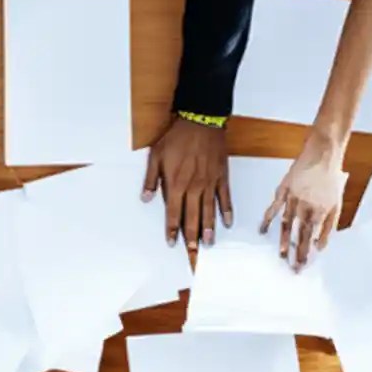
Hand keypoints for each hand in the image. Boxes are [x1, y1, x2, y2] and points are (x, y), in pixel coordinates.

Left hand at [143, 117, 230, 249]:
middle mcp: (194, 187)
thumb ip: (151, 179)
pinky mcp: (221, 176)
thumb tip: (145, 198)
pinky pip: (225, 198)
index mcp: (176, 183)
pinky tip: (226, 223)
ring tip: (208, 244)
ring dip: (208, 229)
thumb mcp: (156, 155)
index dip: (172, 229)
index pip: (173, 212)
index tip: (172, 242)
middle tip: (191, 251)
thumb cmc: (177, 136)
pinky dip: (226, 211)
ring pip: (209, 211)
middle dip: (191, 235)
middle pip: (192, 216)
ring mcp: (209, 183)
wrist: (201, 120)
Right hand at [261, 141, 345, 269]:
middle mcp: (306, 206)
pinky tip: (262, 230)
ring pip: (286, 224)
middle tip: (292, 267)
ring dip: (282, 240)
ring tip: (280, 254)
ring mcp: (293, 198)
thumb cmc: (331, 178)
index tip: (301, 266)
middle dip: (295, 252)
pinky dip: (266, 220)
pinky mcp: (283, 190)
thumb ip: (329, 226)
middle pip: (298, 234)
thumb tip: (321, 246)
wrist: (323, 154)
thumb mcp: (336, 203)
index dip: (306, 253)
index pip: (311, 237)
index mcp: (320, 210)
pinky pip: (273, 208)